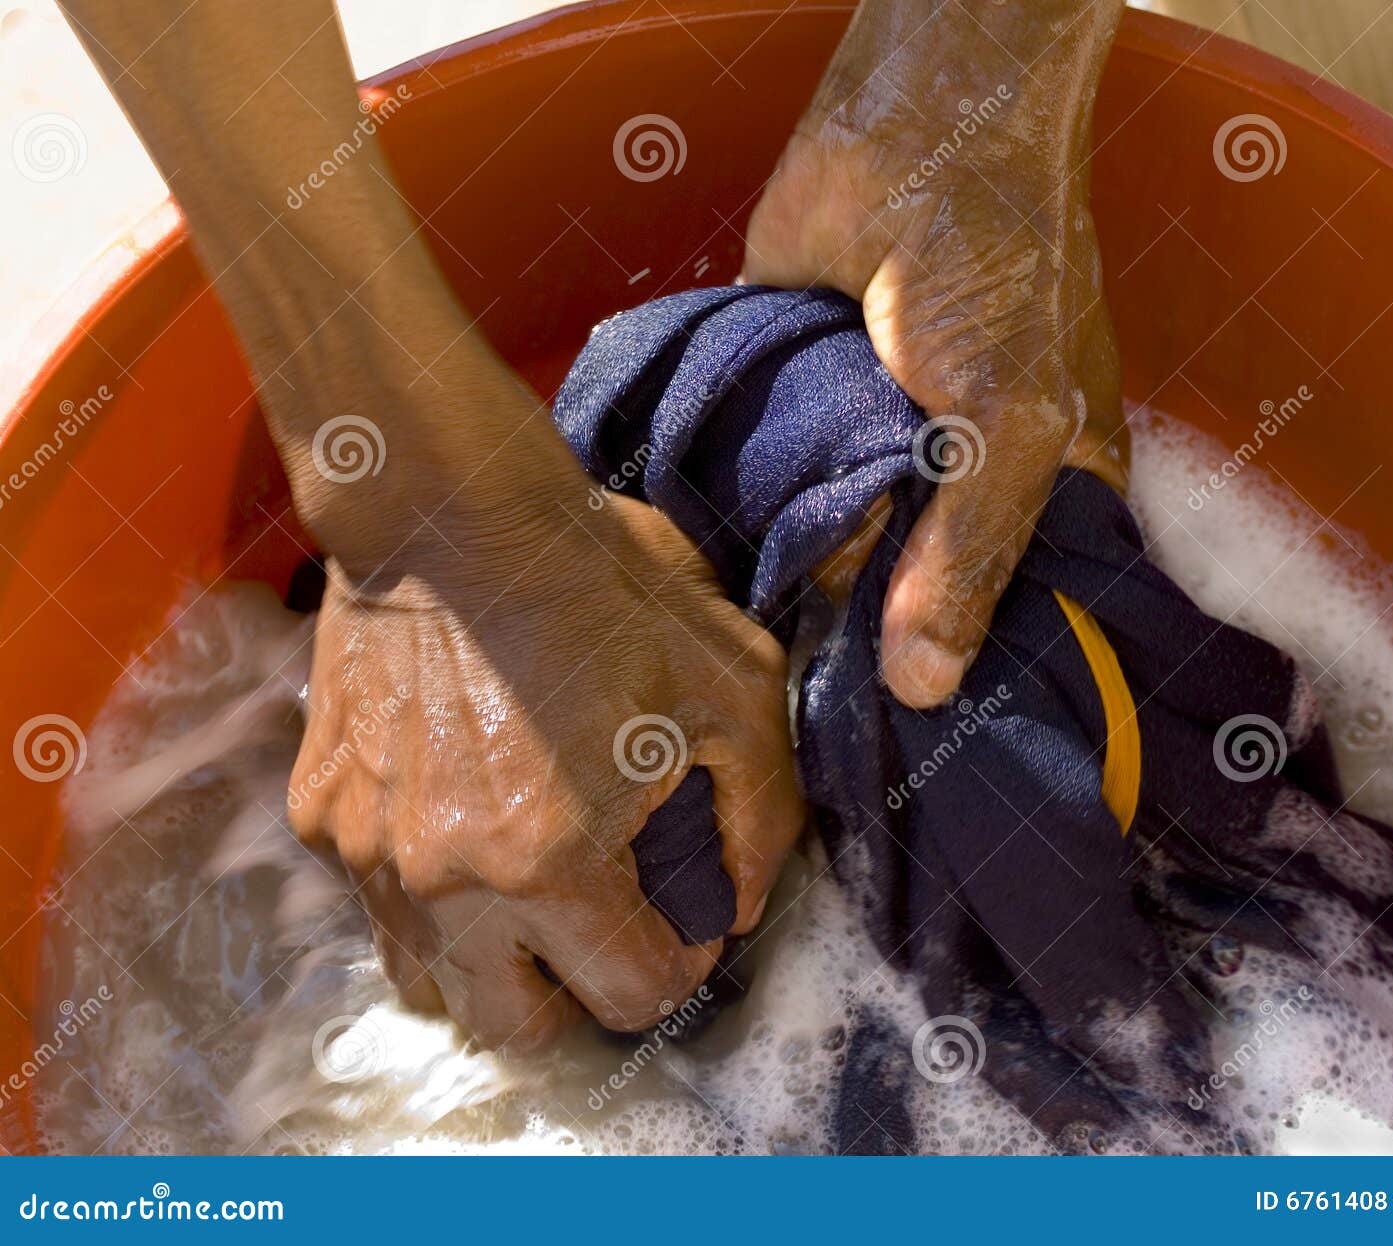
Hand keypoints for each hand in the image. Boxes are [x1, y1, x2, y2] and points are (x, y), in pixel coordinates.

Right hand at [60, 0, 804, 1047]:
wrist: (453, 510)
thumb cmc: (606, 587)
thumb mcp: (734, 685)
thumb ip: (762, 815)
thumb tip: (741, 905)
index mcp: (553, 860)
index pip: (632, 997)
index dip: (680, 966)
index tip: (688, 921)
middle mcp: (447, 880)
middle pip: (516, 1028)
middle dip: (578, 996)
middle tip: (610, 928)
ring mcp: (370, 852)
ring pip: (432, 981)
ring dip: (495, 962)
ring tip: (536, 891)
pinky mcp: (321, 810)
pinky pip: (381, 898)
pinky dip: (432, 889)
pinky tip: (469, 815)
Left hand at [744, 0, 1124, 707]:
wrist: (907, 130)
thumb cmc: (995, 267)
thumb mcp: (1012, 418)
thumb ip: (971, 550)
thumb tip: (924, 687)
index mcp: (1047, 493)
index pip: (1023, 621)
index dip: (985, 690)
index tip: (933, 777)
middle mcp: (960, 490)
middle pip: (921, 603)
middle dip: (883, 667)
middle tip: (834, 768)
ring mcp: (879, 461)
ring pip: (843, 563)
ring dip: (810, 616)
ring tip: (764, 716)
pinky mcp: (800, 427)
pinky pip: (776, 505)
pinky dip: (753, 546)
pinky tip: (719, 620)